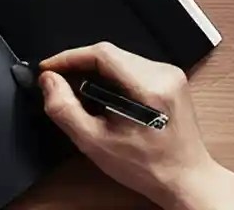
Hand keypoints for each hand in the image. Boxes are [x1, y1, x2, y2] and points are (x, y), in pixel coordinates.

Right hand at [39, 43, 216, 208]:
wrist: (186, 180)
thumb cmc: (145, 167)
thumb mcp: (94, 143)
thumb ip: (65, 109)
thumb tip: (49, 80)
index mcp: (149, 87)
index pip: (101, 53)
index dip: (68, 57)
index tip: (47, 69)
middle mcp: (164, 74)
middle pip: (110, 53)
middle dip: (79, 65)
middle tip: (59, 83)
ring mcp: (170, 74)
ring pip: (119, 59)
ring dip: (95, 71)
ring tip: (78, 92)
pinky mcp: (171, 79)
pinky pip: (131, 66)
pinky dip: (111, 76)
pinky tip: (103, 97)